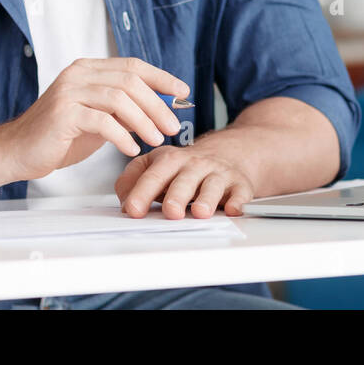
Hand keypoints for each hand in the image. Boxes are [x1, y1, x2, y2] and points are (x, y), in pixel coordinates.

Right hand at [0, 57, 188, 182]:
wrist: (15, 151)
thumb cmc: (58, 137)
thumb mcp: (97, 118)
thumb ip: (123, 110)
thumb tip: (161, 109)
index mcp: (88, 69)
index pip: (132, 66)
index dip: (161, 78)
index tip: (183, 92)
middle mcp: (78, 74)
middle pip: (130, 81)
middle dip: (157, 104)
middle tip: (174, 126)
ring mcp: (69, 92)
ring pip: (119, 98)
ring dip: (144, 120)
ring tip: (157, 140)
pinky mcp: (62, 114)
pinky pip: (102, 121)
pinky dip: (122, 136)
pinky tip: (131, 149)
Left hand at [114, 142, 255, 218]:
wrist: (229, 152)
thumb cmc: (187, 166)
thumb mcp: (156, 164)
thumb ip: (133, 180)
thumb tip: (123, 202)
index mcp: (170, 160)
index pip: (153, 175)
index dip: (142, 192)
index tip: (132, 209)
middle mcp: (195, 165)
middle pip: (184, 179)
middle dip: (177, 195)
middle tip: (170, 211)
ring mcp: (218, 174)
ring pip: (213, 185)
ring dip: (207, 198)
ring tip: (200, 212)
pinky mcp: (239, 184)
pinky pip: (240, 193)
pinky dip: (237, 202)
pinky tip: (232, 209)